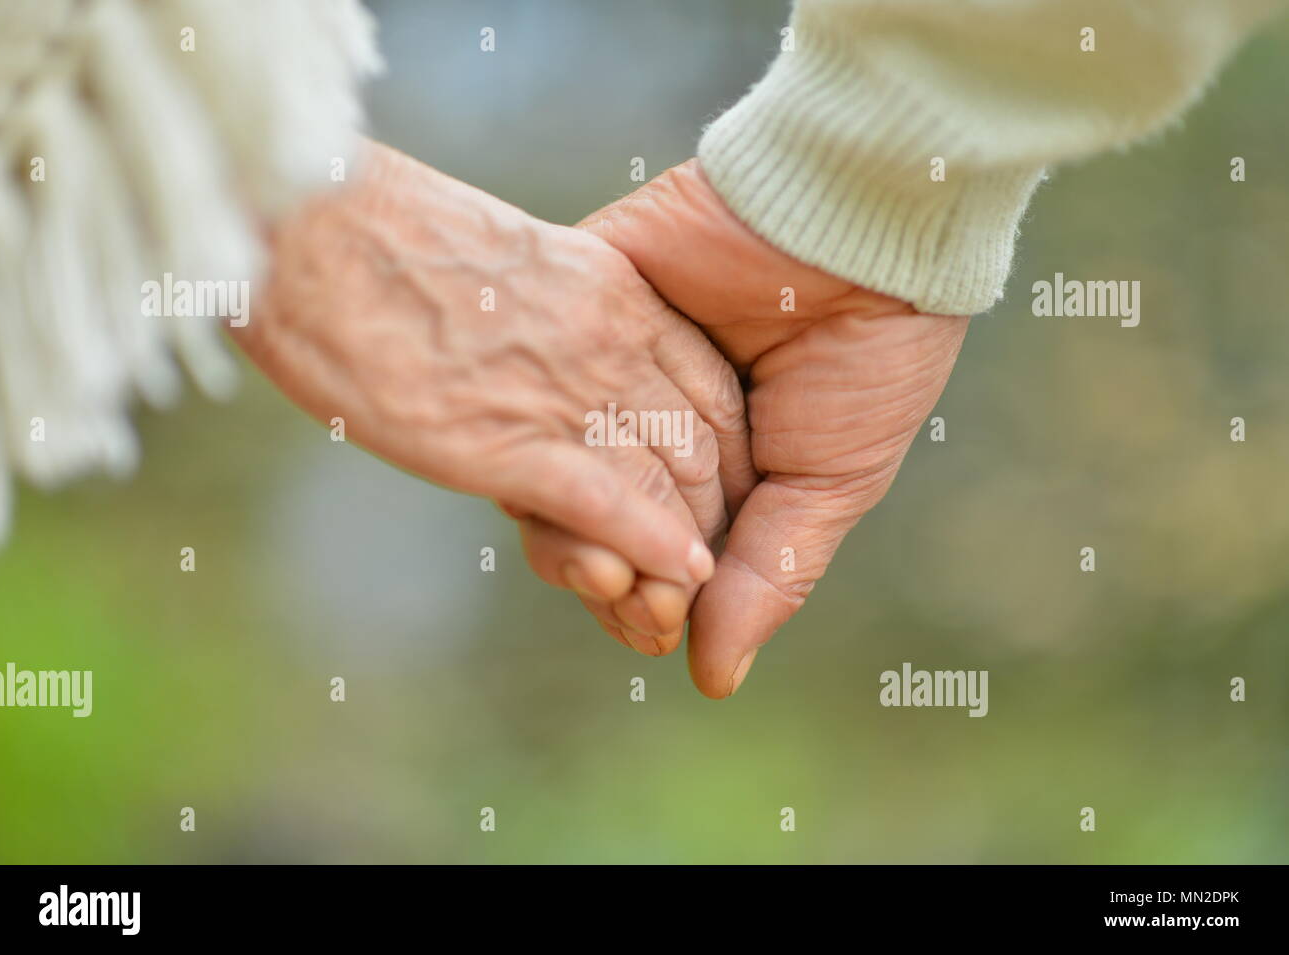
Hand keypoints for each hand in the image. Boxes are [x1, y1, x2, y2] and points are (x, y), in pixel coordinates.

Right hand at [233, 143, 755, 621]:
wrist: (305, 228)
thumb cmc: (378, 240)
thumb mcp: (502, 265)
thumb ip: (549, 315)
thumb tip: (545, 359)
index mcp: (610, 289)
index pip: (710, 385)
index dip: (725, 450)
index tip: (716, 493)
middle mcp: (608, 340)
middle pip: (699, 443)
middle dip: (712, 514)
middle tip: (705, 567)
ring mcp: (565, 389)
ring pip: (665, 483)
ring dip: (685, 553)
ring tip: (684, 598)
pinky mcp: (510, 440)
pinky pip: (610, 503)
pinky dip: (653, 547)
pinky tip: (681, 578)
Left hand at [574, 159, 967, 695]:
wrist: (862, 225)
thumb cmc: (869, 356)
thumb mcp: (832, 482)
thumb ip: (767, 576)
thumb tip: (714, 679)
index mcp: (718, 465)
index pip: (662, 553)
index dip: (655, 603)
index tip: (666, 631)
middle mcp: (655, 423)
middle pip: (598, 525)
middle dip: (611, 581)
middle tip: (640, 606)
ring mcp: (611, 366)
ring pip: (552, 471)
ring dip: (573, 534)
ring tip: (609, 567)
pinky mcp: (578, 305)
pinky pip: (533, 392)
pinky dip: (546, 454)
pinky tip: (571, 497)